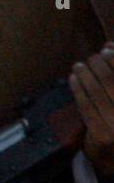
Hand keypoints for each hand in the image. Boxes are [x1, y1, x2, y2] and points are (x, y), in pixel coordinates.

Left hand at [71, 44, 113, 177]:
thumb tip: (110, 46)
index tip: (108, 48)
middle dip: (101, 65)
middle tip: (92, 56)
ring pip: (99, 92)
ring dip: (87, 74)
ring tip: (79, 65)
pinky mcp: (102, 135)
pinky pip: (85, 106)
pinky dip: (78, 89)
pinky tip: (73, 78)